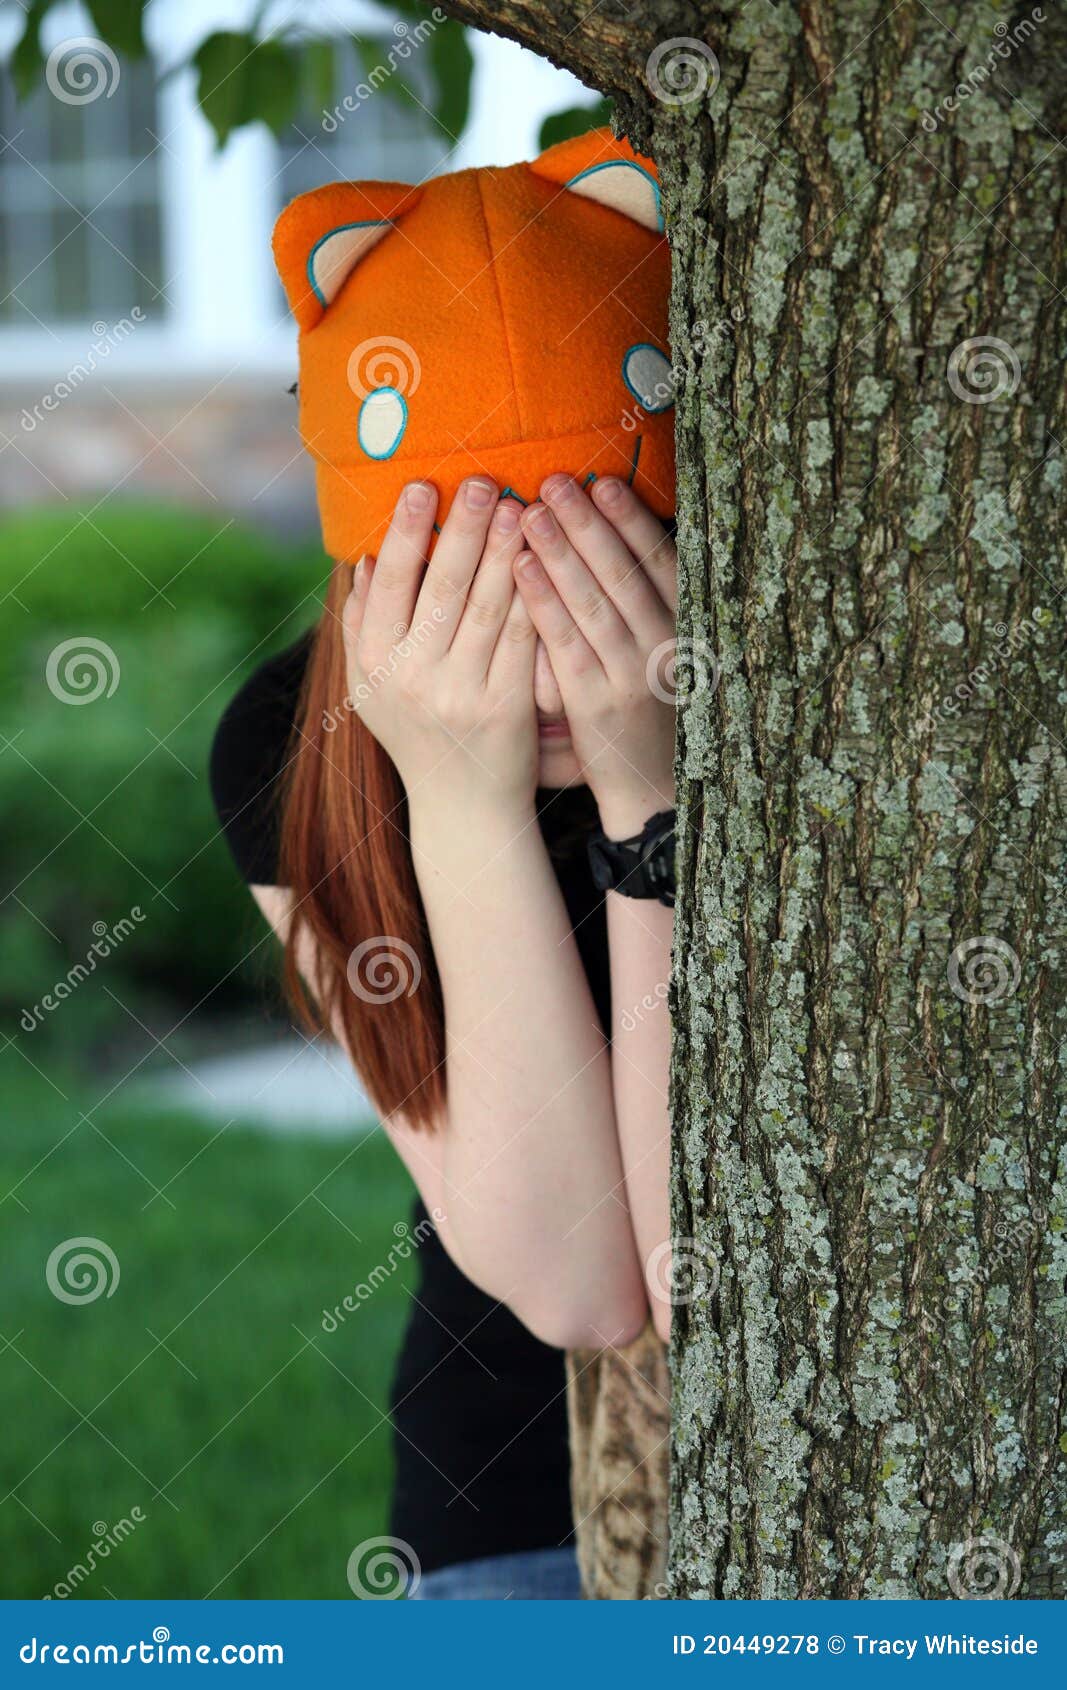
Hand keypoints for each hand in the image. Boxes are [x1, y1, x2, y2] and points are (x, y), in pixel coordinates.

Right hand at [342, 477, 537, 815]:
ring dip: (506, 552)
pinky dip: (535, 595)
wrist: (463, 808)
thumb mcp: (371, 688)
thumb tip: (364, 559)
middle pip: (442, 588)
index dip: (409, 533)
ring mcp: (461, 694)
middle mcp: (412, 679)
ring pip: (487, 607)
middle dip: (463, 530)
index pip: (391, 585)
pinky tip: (546, 559)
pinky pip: (523, 639)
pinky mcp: (507, 707)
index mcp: (375, 665)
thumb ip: (362, 625)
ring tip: (520, 506)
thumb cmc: (417, 733)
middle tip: (482, 480)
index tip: (423, 485)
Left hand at [514, 475, 677, 836]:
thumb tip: (610, 533)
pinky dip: (543, 601)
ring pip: (594, 601)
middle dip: (588, 523)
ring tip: (528, 511)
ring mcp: (632, 674)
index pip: (661, 561)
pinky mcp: (597, 702)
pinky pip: (566, 642)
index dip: (631, 520)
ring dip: (560, 551)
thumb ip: (644, 603)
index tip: (604, 482)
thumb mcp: (662, 653)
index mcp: (686, 626)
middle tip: (555, 481)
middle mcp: (666, 646)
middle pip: (624, 572)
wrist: (653, 789)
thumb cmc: (649, 710)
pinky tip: (519, 568)